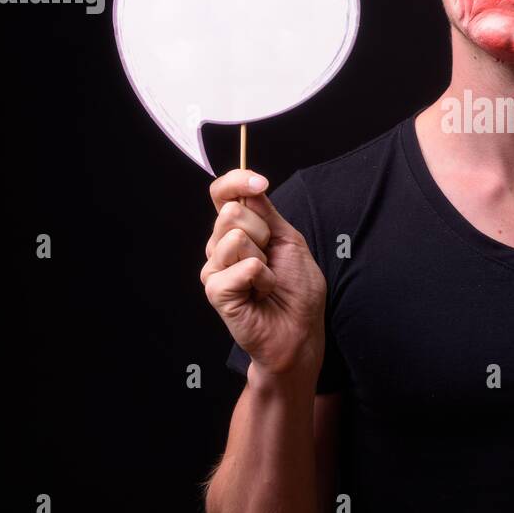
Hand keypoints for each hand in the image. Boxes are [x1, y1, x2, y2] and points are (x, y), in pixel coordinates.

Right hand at [201, 170, 326, 388]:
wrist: (298, 332)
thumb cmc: (297, 291)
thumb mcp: (289, 241)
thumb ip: (267, 214)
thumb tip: (250, 188)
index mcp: (239, 230)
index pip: (224, 193)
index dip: (237, 181)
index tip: (260, 183)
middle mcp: (221, 246)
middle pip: (230, 212)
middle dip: (262, 232)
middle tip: (272, 259)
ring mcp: (215, 268)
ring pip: (233, 238)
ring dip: (264, 259)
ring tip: (267, 281)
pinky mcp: (215, 290)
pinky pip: (241, 267)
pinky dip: (262, 279)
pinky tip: (260, 294)